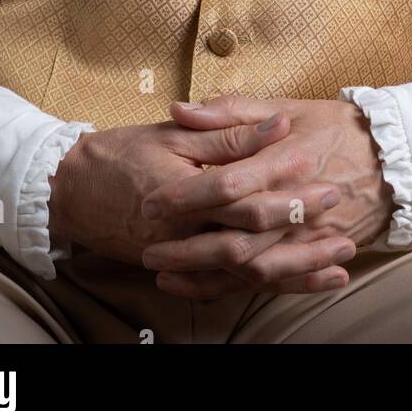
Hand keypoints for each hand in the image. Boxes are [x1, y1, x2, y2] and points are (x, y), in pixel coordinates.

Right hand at [47, 116, 344, 268]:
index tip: (312, 156)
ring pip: (248, 270)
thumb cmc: (120, 154)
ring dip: (298, 265)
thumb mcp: (170, 134)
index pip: (236, 186)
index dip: (276, 172)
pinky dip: (275, 284)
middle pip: (248, 234)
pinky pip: (235, 286)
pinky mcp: (185, 271)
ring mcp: (182, 257)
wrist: (70, 193)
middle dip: (298, 220)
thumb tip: (277, 124)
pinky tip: (308, 280)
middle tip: (337, 200)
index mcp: (175, 193)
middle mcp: (180, 232)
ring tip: (341, 252)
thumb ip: (225, 130)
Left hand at [138, 93, 394, 296]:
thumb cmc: (334, 125)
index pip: (229, 184)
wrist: (396, 157)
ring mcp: (310, 234)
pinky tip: (205, 288)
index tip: (150, 201)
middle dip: (188, 250)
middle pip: (237, 237)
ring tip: (166, 277)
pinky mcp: (316, 252)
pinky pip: (275, 280)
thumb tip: (180, 110)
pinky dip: (239, 289)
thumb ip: (231, 112)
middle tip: (149, 252)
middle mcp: (298, 202)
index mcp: (287, 158)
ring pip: (253, 268)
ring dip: (206, 277)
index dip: (187, 196)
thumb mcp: (286, 106)